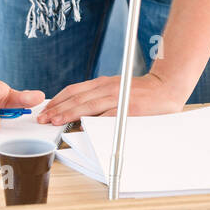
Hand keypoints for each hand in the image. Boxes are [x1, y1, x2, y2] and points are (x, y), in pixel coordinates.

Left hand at [37, 72, 186, 123]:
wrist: (167, 86)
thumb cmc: (142, 92)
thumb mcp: (116, 90)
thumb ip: (100, 99)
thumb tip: (79, 114)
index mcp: (103, 83)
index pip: (74, 90)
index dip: (58, 100)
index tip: (45, 109)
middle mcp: (107, 87)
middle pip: (76, 97)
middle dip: (57, 108)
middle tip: (43, 118)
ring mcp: (117, 97)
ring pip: (87, 105)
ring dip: (68, 113)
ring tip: (55, 121)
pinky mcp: (127, 107)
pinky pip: (106, 114)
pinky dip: (93, 119)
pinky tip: (82, 125)